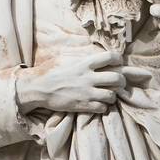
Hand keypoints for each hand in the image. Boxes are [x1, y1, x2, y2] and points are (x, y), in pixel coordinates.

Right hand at [15, 51, 150, 115]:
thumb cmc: (51, 71)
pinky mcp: (83, 106)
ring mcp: (86, 93)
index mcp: (85, 63)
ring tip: (108, 94)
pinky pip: (103, 108)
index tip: (118, 63)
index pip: (110, 57)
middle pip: (117, 78)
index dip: (118, 60)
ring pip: (112, 95)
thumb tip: (93, 52)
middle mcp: (88, 77)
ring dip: (113, 96)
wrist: (38, 88)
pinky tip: (99, 103)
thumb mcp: (65, 57)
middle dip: (121, 81)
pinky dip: (104, 106)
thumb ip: (81, 56)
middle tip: (118, 83)